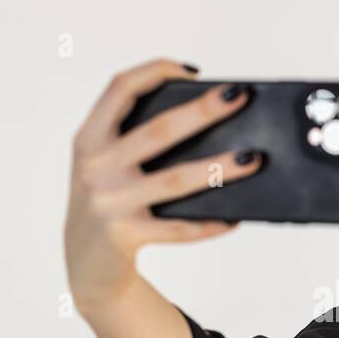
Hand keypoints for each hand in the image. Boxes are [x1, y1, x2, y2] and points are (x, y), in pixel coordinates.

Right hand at [64, 58, 262, 314]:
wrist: (84, 266)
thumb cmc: (109, 202)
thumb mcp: (106, 165)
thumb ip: (136, 140)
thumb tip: (208, 121)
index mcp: (89, 138)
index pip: (120, 88)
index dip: (156, 71)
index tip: (194, 71)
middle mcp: (95, 166)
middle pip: (158, 131)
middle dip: (203, 111)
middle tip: (240, 97)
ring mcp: (109, 203)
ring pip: (175, 180)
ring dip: (219, 168)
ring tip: (254, 158)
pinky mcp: (126, 236)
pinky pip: (178, 229)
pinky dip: (209, 224)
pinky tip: (234, 218)